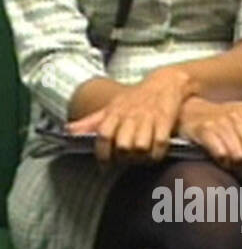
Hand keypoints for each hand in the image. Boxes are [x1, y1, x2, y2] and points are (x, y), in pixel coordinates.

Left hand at [66, 67, 193, 164]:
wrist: (164, 83)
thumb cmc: (135, 98)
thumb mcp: (110, 107)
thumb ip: (91, 122)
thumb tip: (68, 130)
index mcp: (114, 113)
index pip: (103, 135)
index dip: (103, 153)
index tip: (104, 165)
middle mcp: (130, 116)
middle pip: (122, 145)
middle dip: (124, 157)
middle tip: (126, 161)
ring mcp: (148, 118)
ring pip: (140, 146)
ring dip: (141, 157)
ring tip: (141, 159)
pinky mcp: (165, 120)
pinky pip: (160, 143)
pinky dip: (157, 153)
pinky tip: (155, 154)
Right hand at [176, 97, 241, 177]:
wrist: (187, 111)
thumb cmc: (221, 118)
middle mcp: (236, 116)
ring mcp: (219, 124)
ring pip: (240, 155)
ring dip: (240, 167)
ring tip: (238, 169)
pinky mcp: (204, 132)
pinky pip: (222, 155)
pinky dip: (225, 163)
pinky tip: (224, 163)